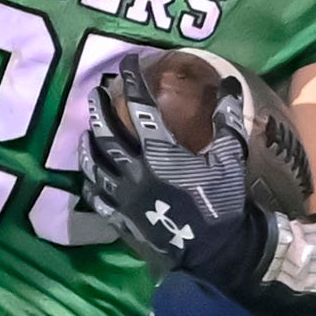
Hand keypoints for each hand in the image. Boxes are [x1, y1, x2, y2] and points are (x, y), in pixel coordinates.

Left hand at [76, 51, 261, 285]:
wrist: (215, 253)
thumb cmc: (223, 203)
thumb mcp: (229, 158)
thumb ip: (226, 120)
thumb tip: (230, 84)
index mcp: (160, 152)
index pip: (140, 106)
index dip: (133, 80)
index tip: (129, 62)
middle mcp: (134, 170)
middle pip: (107, 132)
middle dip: (99, 108)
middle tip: (96, 92)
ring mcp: (124, 196)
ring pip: (94, 163)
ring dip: (88, 143)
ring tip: (86, 130)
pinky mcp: (121, 217)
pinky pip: (96, 196)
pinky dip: (91, 181)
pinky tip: (90, 174)